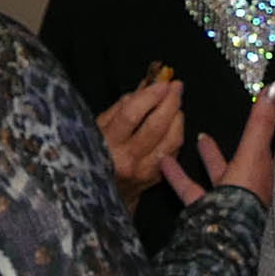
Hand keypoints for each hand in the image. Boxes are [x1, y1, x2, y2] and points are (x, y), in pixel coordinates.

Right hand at [94, 70, 186, 192]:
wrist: (100, 194)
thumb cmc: (97, 153)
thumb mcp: (99, 128)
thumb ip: (122, 106)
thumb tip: (147, 85)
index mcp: (107, 146)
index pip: (131, 116)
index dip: (149, 96)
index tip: (161, 82)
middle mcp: (127, 161)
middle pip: (156, 126)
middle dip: (170, 102)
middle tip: (176, 86)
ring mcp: (144, 172)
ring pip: (171, 140)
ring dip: (177, 117)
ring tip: (176, 101)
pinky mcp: (157, 177)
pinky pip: (174, 151)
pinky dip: (177, 132)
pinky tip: (174, 121)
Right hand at [163, 86, 274, 212]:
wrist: (224, 235)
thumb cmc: (245, 192)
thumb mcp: (253, 151)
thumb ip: (261, 121)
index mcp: (265, 173)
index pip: (268, 146)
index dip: (267, 128)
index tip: (265, 111)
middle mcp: (249, 187)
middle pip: (244, 160)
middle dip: (241, 141)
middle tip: (238, 122)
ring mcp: (228, 200)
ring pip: (218, 174)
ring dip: (208, 156)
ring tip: (197, 138)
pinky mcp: (206, 210)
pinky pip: (191, 188)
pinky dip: (177, 175)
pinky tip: (163, 161)